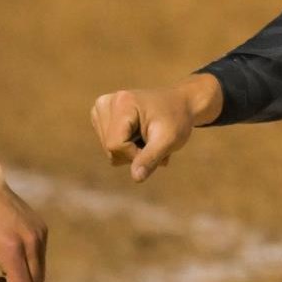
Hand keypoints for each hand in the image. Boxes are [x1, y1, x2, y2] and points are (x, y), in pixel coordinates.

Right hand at [89, 78, 213, 182]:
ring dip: (132, 151)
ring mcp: (101, 109)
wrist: (180, 104)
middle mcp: (105, 103)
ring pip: (109, 150)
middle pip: (110, 148)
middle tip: (155, 142)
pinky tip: (140, 135)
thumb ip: (151, 159)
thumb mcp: (168, 140)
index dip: (135, 154)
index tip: (155, 147)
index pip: (115, 145)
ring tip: (149, 138)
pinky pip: (109, 145)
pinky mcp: (101, 116)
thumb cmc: (177, 119)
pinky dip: (127, 146)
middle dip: (134, 153)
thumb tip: (136, 178)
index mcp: (122, 103)